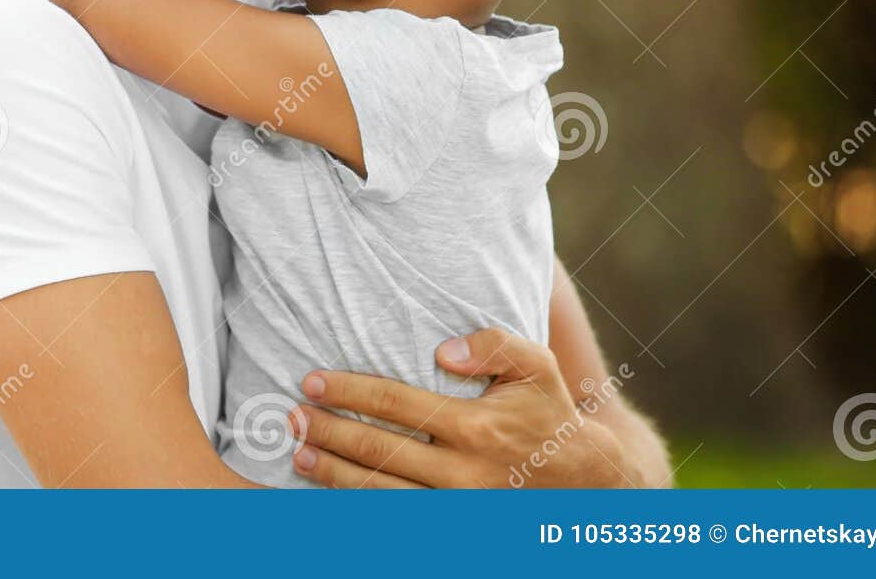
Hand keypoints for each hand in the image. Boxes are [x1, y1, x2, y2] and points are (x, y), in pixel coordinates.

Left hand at [289, 327, 631, 488]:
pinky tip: (332, 493)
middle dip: (327, 432)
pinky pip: (397, 522)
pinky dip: (361, 508)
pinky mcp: (455, 530)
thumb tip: (442, 349)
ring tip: (299, 454)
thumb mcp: (536, 366)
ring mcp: (457, 508)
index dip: (347, 391)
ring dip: (333, 474)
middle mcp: (462, 473)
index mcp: (476, 426)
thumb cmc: (548, 413)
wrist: (584, 483)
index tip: (312, 381)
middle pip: (377, 451)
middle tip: (291, 417)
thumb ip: (494, 344)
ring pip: (379, 494)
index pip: (394, 403)